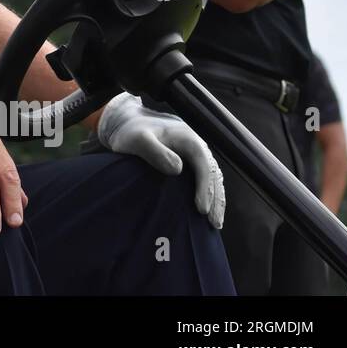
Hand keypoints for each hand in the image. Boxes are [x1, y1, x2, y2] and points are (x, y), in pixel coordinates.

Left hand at [97, 92, 225, 227]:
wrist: (130, 123)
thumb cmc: (132, 132)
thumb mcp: (138, 139)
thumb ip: (155, 151)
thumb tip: (177, 169)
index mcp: (189, 140)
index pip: (204, 167)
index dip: (205, 189)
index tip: (201, 209)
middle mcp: (198, 147)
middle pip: (214, 175)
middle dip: (216, 200)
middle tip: (213, 223)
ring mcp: (196, 155)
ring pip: (214, 179)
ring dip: (217, 200)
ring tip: (215, 223)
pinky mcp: (191, 163)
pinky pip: (206, 180)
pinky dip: (210, 195)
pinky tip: (208, 211)